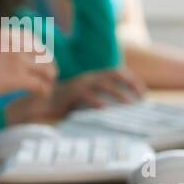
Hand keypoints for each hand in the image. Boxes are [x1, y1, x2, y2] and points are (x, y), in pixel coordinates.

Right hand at [0, 29, 57, 99]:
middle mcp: (16, 44)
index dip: (40, 52)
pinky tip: (41, 95)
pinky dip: (44, 91)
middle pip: (44, 54)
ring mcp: (18, 60)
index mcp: (7, 34)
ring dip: (49, 79)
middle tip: (49, 76)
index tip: (41, 61)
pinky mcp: (18, 78)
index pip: (33, 39)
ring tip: (47, 88)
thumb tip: (8, 58)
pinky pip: (40, 84)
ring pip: (47, 69)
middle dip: (48, 65)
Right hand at [6, 68, 145, 123]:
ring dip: (118, 94)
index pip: (117, 73)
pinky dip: (97, 102)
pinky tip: (105, 110)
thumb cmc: (64, 104)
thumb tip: (118, 111)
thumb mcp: (85, 101)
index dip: (132, 80)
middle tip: (141, 97)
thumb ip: (99, 101)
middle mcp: (88, 78)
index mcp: (92, 77)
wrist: (39, 103)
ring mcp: (79, 84)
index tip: (143, 93)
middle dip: (130, 84)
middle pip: (114, 74)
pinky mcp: (70, 93)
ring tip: (129, 105)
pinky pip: (86, 96)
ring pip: (103, 84)